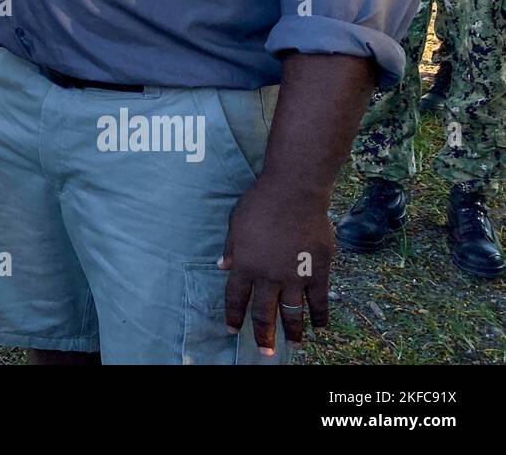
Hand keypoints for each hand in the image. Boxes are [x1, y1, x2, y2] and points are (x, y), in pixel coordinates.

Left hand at [220, 177, 333, 355]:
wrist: (295, 192)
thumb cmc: (260, 203)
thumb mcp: (235, 223)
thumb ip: (231, 248)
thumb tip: (222, 266)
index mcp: (246, 266)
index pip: (236, 298)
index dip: (233, 316)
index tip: (232, 329)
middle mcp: (269, 277)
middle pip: (265, 313)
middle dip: (262, 335)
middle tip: (265, 352)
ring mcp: (296, 277)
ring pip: (293, 313)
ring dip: (292, 331)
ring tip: (292, 344)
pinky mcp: (319, 271)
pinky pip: (320, 301)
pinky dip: (321, 316)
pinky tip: (320, 326)